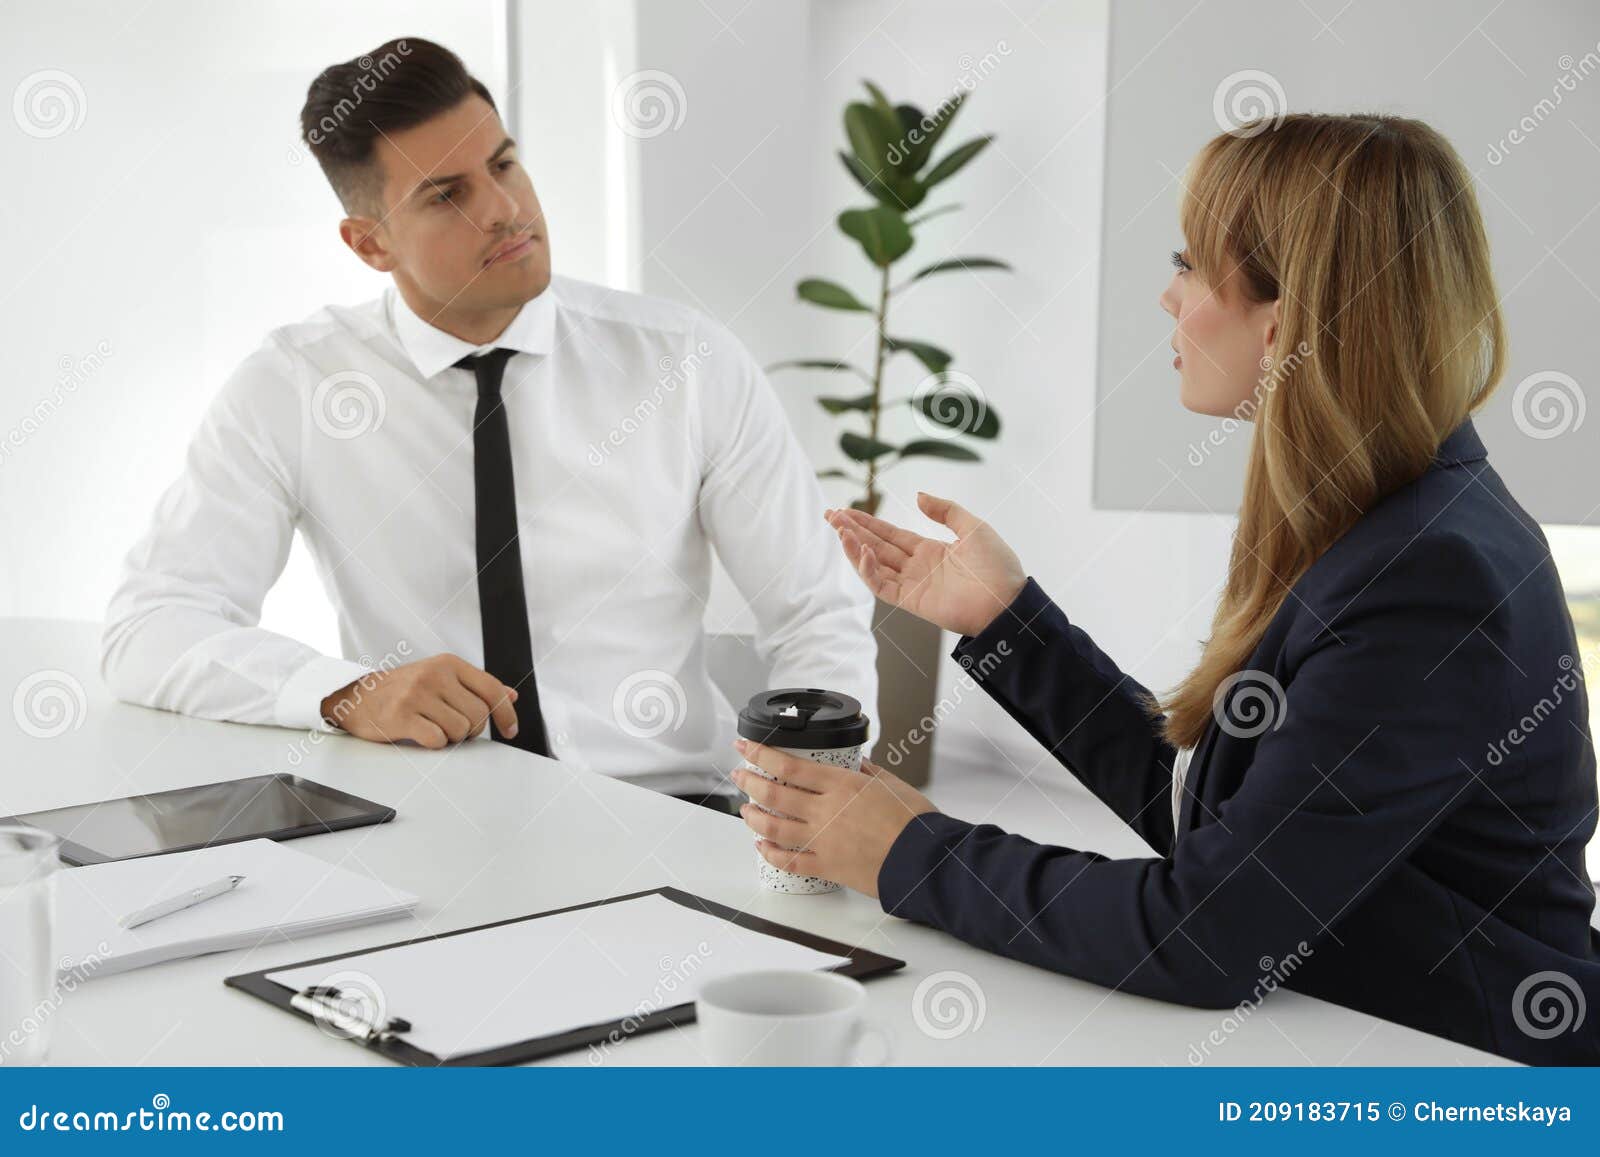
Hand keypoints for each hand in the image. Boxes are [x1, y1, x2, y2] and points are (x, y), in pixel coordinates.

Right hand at [319, 654, 519, 749]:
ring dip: (451, 737)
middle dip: (471, 729)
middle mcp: (434, 674)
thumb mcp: (441, 677)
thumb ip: (476, 686)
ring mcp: (416, 694)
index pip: (492, 689)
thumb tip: (512, 696)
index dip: (506, 713)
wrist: (355, 696)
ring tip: (434, 727)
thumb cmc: (402, 689)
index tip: (511, 730)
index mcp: (448, 663)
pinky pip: (437, 740)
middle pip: (478, 715)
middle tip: (454, 727)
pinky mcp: (400, 715)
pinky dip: (434, 743)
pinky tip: (422, 734)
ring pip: (460, 730)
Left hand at [731, 738, 937, 897]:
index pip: (789, 765)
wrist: (926, 859)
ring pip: (774, 828)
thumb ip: (867, 772)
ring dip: (754, 818)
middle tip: (738, 776)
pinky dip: (771, 853)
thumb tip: (854, 762)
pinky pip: (789, 861)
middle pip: (773, 794)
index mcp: (841, 785)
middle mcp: (826, 811)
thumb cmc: (915, 821)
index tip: (745, 747)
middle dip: (749, 782)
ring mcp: (823, 840)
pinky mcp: (827, 867)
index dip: (761, 754)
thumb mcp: (891, 783)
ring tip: (745, 811)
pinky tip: (762, 847)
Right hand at [825, 492, 1025, 637]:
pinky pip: (883, 586)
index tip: (846, 510)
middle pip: (876, 546)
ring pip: (874, 565)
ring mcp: (913, 585)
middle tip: (830, 515)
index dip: (867, 522)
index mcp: (930, 550)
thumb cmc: (998, 566)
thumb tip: (917, 496)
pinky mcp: (912, 601)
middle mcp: (917, 567)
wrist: (1008, 601)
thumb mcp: (973, 527)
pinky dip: (868, 570)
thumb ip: (945, 511)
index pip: (890, 534)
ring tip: (839, 529)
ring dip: (854, 547)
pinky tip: (860, 551)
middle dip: (852, 531)